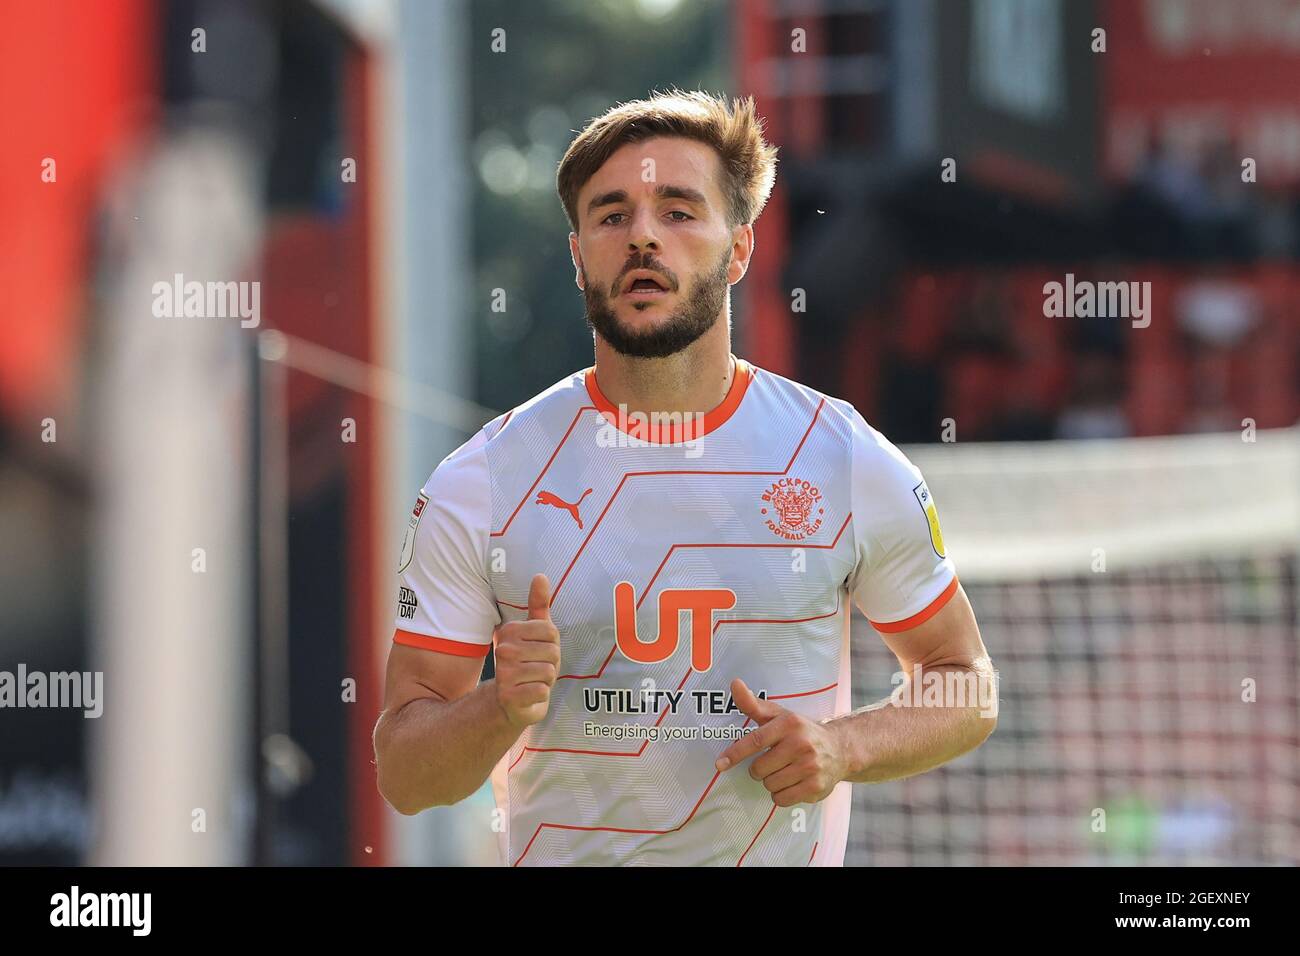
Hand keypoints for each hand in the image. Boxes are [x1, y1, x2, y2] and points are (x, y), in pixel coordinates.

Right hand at [493, 573, 561, 728]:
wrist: (511, 701)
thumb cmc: (528, 663)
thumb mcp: (536, 633)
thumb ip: (538, 605)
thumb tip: (541, 575)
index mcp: (510, 631)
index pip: (551, 631)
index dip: (552, 645)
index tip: (539, 651)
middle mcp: (504, 650)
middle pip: (553, 652)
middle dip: (551, 664)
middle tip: (536, 669)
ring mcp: (504, 673)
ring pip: (549, 672)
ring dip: (546, 680)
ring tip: (533, 682)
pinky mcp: (508, 696)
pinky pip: (542, 690)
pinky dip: (541, 694)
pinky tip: (530, 695)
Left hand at [713, 678, 847, 806]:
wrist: (840, 749)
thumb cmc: (801, 732)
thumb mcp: (779, 715)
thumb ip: (753, 704)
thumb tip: (734, 683)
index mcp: (789, 724)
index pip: (756, 740)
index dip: (735, 753)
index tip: (720, 764)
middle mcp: (801, 744)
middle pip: (759, 769)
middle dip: (759, 769)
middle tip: (773, 761)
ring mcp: (810, 766)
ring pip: (770, 785)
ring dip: (771, 782)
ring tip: (785, 770)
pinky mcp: (816, 787)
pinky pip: (782, 799)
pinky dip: (781, 794)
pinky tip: (792, 783)